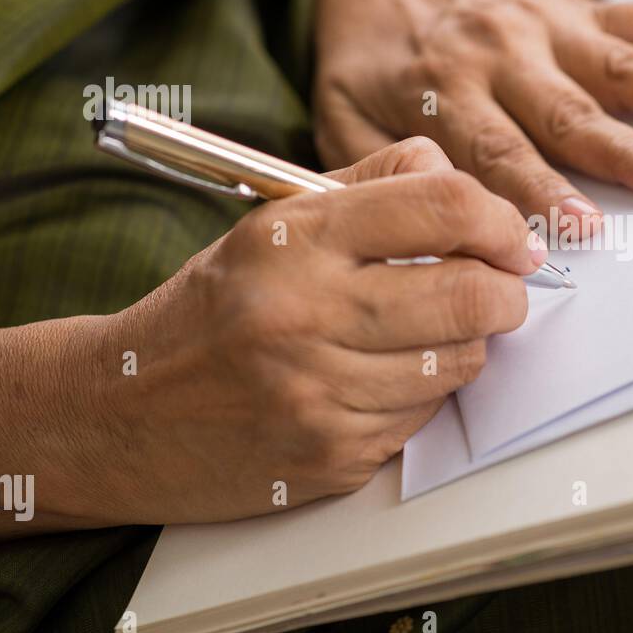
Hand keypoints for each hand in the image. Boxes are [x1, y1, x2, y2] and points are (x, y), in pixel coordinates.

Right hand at [99, 138, 538, 522]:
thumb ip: (372, 185)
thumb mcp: (272, 223)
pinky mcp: (331, 455)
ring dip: (463, 346)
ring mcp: (319, 393)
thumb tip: (458, 177)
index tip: (513, 241)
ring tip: (424, 334)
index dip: (501, 222)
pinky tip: (379, 380)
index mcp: (293, 239)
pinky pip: (423, 417)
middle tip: (500, 289)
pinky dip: (421, 395)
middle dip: (506, 292)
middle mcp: (306, 314)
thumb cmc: (209, 310)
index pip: (443, 206)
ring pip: (459, 363)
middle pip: (470, 295)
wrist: (119, 414)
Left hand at [314, 0, 632, 230]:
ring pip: (618, 67)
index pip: (499, 155)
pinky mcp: (577, 11)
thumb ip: (381, 178)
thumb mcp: (345, 125)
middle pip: (568, 115)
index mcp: (446, 95)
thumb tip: (421, 244)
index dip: (541, 195)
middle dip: (624, 153)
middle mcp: (501, 58)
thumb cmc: (373, 72)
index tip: (581, 233)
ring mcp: (545, 30)